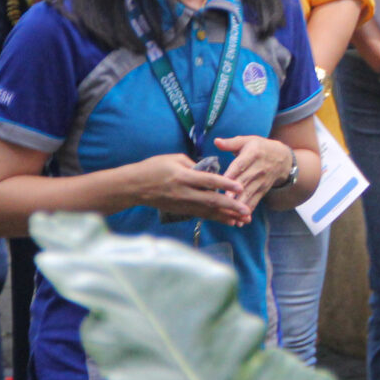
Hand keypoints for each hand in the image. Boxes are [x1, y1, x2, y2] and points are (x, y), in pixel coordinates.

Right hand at [129, 153, 250, 225]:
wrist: (133, 186)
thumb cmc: (153, 168)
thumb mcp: (173, 159)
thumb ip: (193, 164)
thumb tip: (208, 169)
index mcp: (183, 176)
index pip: (208, 181)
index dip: (226, 184)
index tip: (241, 187)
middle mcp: (184, 192)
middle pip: (211, 201)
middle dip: (230, 207)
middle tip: (246, 211)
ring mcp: (182, 203)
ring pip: (208, 211)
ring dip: (226, 216)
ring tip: (243, 219)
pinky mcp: (180, 210)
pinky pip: (201, 214)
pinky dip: (216, 218)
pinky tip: (228, 220)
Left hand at [214, 135, 293, 210]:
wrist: (283, 158)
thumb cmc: (259, 148)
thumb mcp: (248, 141)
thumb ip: (231, 143)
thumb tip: (216, 141)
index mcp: (253, 153)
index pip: (241, 164)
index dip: (233, 173)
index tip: (223, 181)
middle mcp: (259, 168)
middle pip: (245, 180)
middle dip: (235, 192)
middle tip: (224, 200)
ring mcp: (262, 180)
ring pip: (250, 193)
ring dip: (241, 204)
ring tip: (231, 215)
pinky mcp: (263, 190)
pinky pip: (255, 201)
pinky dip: (248, 210)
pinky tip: (240, 220)